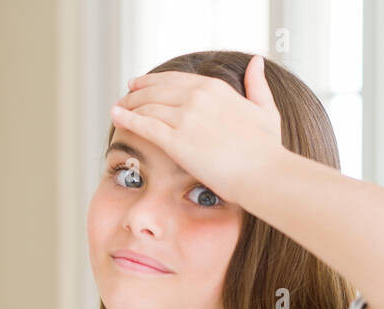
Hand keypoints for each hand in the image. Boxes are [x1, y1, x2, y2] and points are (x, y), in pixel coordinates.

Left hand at [111, 53, 283, 203]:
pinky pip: (145, 125)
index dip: (154, 81)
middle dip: (137, 92)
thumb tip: (256, 61)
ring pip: (147, 106)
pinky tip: (116, 117)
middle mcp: (198, 97)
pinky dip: (127, 119)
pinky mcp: (177, 141)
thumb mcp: (264, 109)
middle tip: (125, 97)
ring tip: (118, 110)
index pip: (176, 79)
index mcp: (215, 88)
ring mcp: (186, 118)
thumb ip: (257, 85)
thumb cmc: (267, 149)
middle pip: (156, 90)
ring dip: (129, 107)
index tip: (140, 84)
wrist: (264, 173)